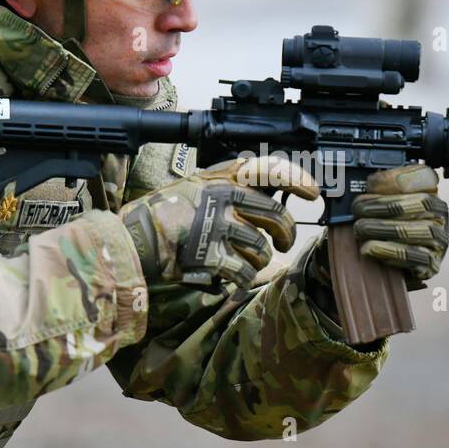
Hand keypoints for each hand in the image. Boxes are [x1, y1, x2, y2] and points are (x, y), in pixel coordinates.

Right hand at [120, 155, 318, 288]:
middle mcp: (224, 198)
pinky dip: (246, 278)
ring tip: (253, 261)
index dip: (298, 180)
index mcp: (222, 179)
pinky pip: (245, 271)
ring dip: (262, 259)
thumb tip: (263, 192)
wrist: (134, 238)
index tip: (313, 193)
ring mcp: (218, 226)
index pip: (269, 169)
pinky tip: (238, 278)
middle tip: (284, 242)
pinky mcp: (211, 255)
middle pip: (276, 216)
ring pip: (262, 247)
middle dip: (286, 234)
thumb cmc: (164, 213)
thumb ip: (229, 185)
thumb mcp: (197, 186)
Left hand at [350, 163, 448, 283]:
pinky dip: (391, 252)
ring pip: (422, 230)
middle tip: (359, 209)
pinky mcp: (432, 264)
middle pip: (422, 203)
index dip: (400, 178)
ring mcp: (439, 240)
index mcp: (430, 193)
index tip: (372, 183)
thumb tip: (372, 181)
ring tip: (361, 229)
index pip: (425, 176)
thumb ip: (381, 191)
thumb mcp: (384, 206)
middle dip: (387, 205)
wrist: (393, 264)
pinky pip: (417, 257)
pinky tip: (371, 248)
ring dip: (386, 228)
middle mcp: (439, 215)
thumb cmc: (388, 229)